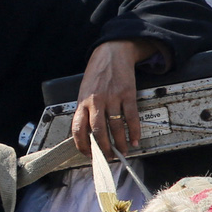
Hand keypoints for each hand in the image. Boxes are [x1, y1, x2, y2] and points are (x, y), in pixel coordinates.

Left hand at [71, 39, 161, 157]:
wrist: (112, 52)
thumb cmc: (97, 73)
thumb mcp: (84, 91)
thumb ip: (85, 110)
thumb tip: (88, 134)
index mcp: (82, 101)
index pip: (78, 129)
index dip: (82, 145)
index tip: (88, 155)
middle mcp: (96, 101)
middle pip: (98, 132)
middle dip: (104, 149)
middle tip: (108, 158)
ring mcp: (112, 97)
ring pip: (116, 127)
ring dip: (120, 143)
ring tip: (122, 152)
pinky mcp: (127, 94)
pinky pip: (131, 117)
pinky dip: (134, 131)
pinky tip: (134, 140)